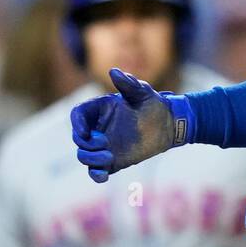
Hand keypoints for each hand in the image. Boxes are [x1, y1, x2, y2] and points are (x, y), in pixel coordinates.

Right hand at [70, 68, 187, 182]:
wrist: (169, 126)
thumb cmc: (155, 106)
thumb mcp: (143, 93)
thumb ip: (128, 84)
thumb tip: (113, 71)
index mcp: (100, 110)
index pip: (78, 115)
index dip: (76, 123)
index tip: (84, 131)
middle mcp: (99, 128)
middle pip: (78, 138)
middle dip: (86, 143)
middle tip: (104, 143)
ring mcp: (104, 146)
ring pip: (84, 155)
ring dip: (90, 159)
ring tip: (109, 157)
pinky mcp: (112, 161)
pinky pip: (96, 171)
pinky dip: (96, 175)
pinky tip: (103, 176)